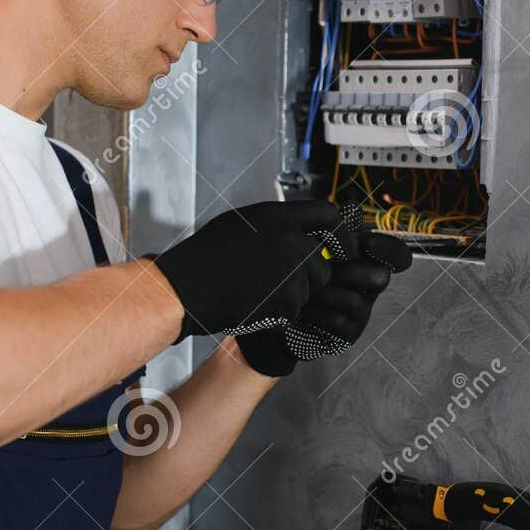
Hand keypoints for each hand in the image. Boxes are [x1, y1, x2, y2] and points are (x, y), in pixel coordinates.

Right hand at [149, 200, 339, 343]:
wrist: (186, 288)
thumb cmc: (206, 257)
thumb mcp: (242, 224)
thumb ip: (277, 224)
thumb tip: (305, 229)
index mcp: (277, 217)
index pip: (328, 216)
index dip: (341, 235)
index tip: (343, 249)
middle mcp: (288, 240)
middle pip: (322, 263)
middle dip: (309, 278)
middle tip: (278, 284)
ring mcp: (289, 272)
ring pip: (310, 290)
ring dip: (292, 296)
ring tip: (257, 291)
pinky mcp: (285, 301)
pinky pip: (295, 310)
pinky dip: (280, 313)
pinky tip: (254, 305)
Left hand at [235, 230, 412, 376]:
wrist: (259, 307)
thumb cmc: (282, 269)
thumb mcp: (300, 240)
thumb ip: (326, 224)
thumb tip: (351, 208)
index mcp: (361, 259)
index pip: (395, 255)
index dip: (388, 249)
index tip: (368, 244)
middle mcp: (364, 286)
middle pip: (380, 278)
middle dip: (353, 273)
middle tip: (332, 268)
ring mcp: (357, 312)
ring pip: (357, 302)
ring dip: (326, 295)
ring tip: (304, 292)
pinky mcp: (344, 335)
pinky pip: (341, 324)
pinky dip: (318, 316)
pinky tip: (301, 311)